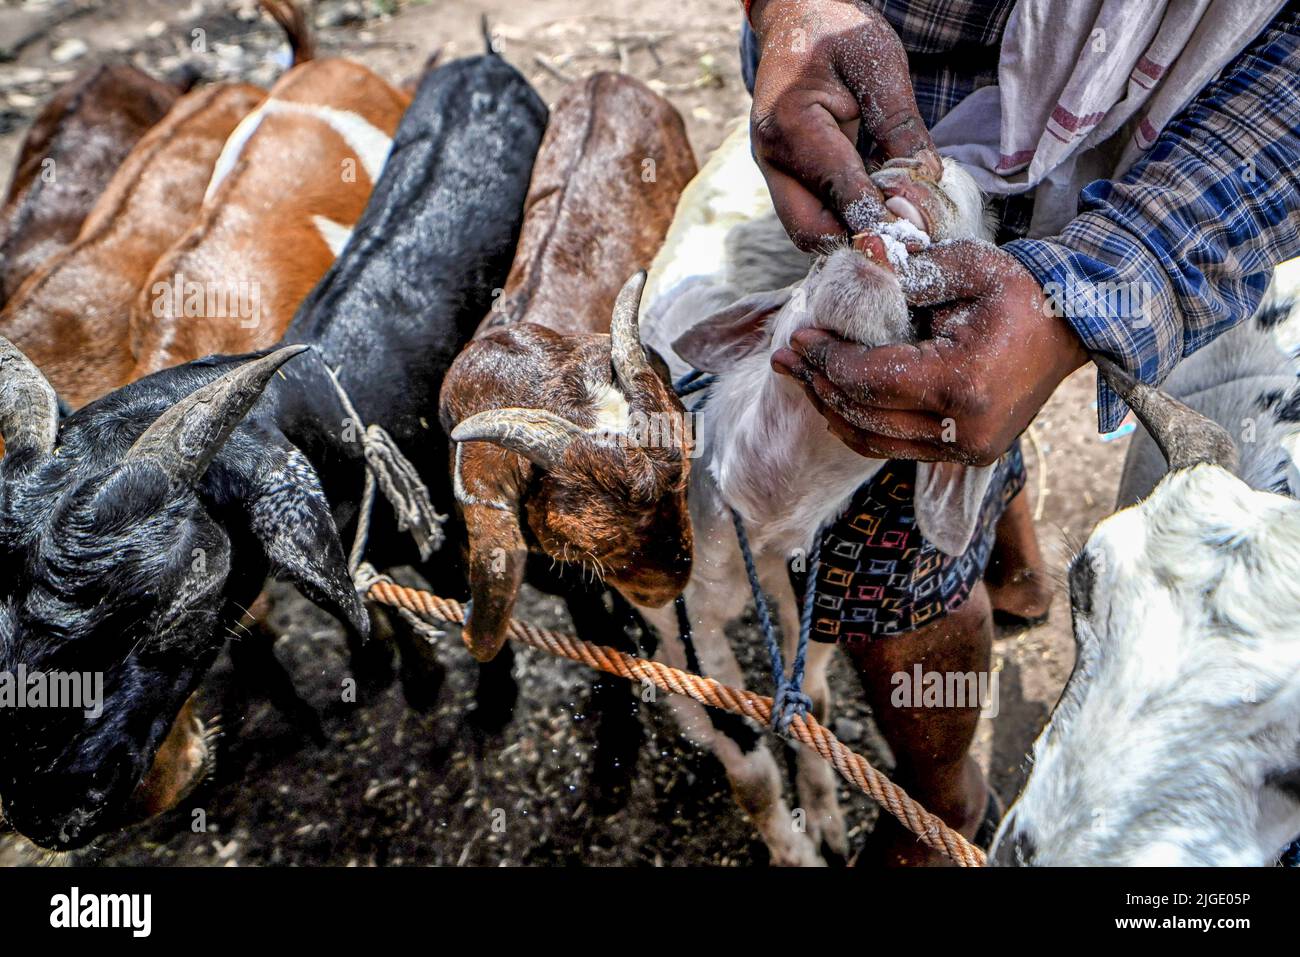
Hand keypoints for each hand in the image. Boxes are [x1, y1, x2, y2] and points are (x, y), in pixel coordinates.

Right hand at [749, 0, 940, 248]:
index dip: (878, 217)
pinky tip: (881, 211)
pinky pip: (814, 215)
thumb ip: (900, 125)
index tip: (916, 236)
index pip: (839, 189)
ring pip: (810, 231)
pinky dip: (847, 221)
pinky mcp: (785, 177)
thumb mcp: (879, 65)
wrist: (797, 17)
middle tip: (905, 240)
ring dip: (853, 235)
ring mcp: (774, 171)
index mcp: (791, 124)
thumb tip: (926, 180)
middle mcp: (772, 157)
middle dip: (858, 240)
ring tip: (897, 226)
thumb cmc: (837, 31)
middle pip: (811, 231)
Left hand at [771, 240, 1089, 464]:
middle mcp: (963, 429)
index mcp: (961, 383)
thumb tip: (857, 263)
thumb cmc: (1019, 291)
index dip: (826, 362)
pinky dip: (861, 424)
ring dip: (833, 409)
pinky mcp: (966, 454)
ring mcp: (966, 449)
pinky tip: (837, 397)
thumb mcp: (968, 266)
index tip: (798, 338)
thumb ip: (910, 270)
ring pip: (874, 440)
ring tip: (803, 377)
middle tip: (786, 356)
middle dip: (818, 384)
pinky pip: (896, 446)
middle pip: (864, 415)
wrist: (1074, 327)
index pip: (870, 381)